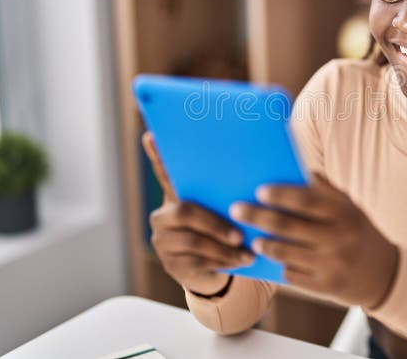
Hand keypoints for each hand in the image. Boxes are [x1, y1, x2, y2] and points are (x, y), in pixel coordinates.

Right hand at [142, 132, 254, 295]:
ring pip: (193, 240)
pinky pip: (197, 262)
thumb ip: (229, 193)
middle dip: (216, 224)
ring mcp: (163, 241)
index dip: (157, 156)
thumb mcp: (226, 210)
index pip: (164, 172)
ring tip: (248, 252)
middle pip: (184, 211)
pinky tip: (242, 262)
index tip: (151, 135)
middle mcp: (163, 216)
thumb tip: (255, 171)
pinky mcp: (171, 265)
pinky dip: (223, 262)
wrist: (217, 270)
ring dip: (224, 247)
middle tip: (240, 234)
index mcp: (177, 196)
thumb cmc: (224, 231)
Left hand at [229, 173, 398, 308]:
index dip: (281, 195)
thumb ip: (324, 189)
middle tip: (236, 210)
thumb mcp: (349, 206)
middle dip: (258, 217)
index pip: (307, 201)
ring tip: (252, 239)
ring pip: (286, 253)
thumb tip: (293, 167)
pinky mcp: (326, 286)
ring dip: (264, 244)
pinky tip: (270, 260)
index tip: (259, 190)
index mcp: (344, 213)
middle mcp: (339, 238)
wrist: (385, 273)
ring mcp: (332, 264)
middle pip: (289, 226)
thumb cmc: (358, 230)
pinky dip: (280, 266)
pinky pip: (293, 274)